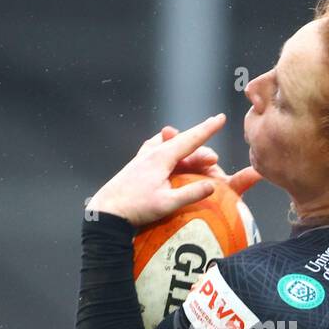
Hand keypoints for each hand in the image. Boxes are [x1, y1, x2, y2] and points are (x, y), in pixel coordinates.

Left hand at [86, 114, 259, 228]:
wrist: (107, 211)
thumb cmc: (136, 208)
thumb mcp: (167, 204)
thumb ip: (191, 194)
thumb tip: (213, 186)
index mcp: (162, 157)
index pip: (190, 139)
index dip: (208, 129)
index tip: (221, 117)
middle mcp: (152, 152)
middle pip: (182, 143)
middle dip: (200, 147)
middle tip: (213, 159)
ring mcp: (143, 156)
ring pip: (169, 143)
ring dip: (184, 146)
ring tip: (195, 151)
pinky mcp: (137, 163)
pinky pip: (157, 148)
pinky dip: (169, 148)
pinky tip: (168, 152)